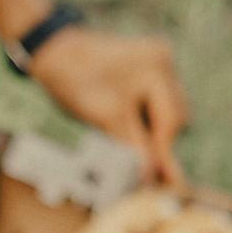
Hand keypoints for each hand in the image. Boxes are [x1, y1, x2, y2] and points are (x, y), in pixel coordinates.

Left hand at [28, 25, 188, 186]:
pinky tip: (131, 122)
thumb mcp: (105, 117)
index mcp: (155, 65)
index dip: (163, 150)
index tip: (161, 181)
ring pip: (171, 109)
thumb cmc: (75, 80)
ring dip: (155, 128)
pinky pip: (162, 100)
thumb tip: (152, 177)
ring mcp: (161, 62)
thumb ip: (133, 145)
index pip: (171, 118)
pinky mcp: (153, 68)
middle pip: (177, 114)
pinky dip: (150, 116)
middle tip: (143, 164)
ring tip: (127, 134)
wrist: (54, 52)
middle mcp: (164, 60)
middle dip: (160, 138)